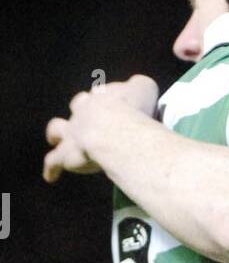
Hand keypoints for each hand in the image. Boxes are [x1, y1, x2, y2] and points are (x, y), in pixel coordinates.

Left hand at [43, 75, 158, 182]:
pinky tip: (50, 177)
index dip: (108, 100)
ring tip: (54, 139)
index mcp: (102, 96)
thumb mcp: (144, 88)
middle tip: (86, 119)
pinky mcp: (66, 153)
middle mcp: (83, 110)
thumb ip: (139, 86)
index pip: (102, 94)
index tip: (116, 106)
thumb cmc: (133, 109)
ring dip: (56, 133)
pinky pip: (54, 161)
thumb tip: (138, 87)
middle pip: (78, 105)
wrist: (114, 129)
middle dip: (81, 110)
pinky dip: (52, 168)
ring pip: (57, 128)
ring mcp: (72, 131)